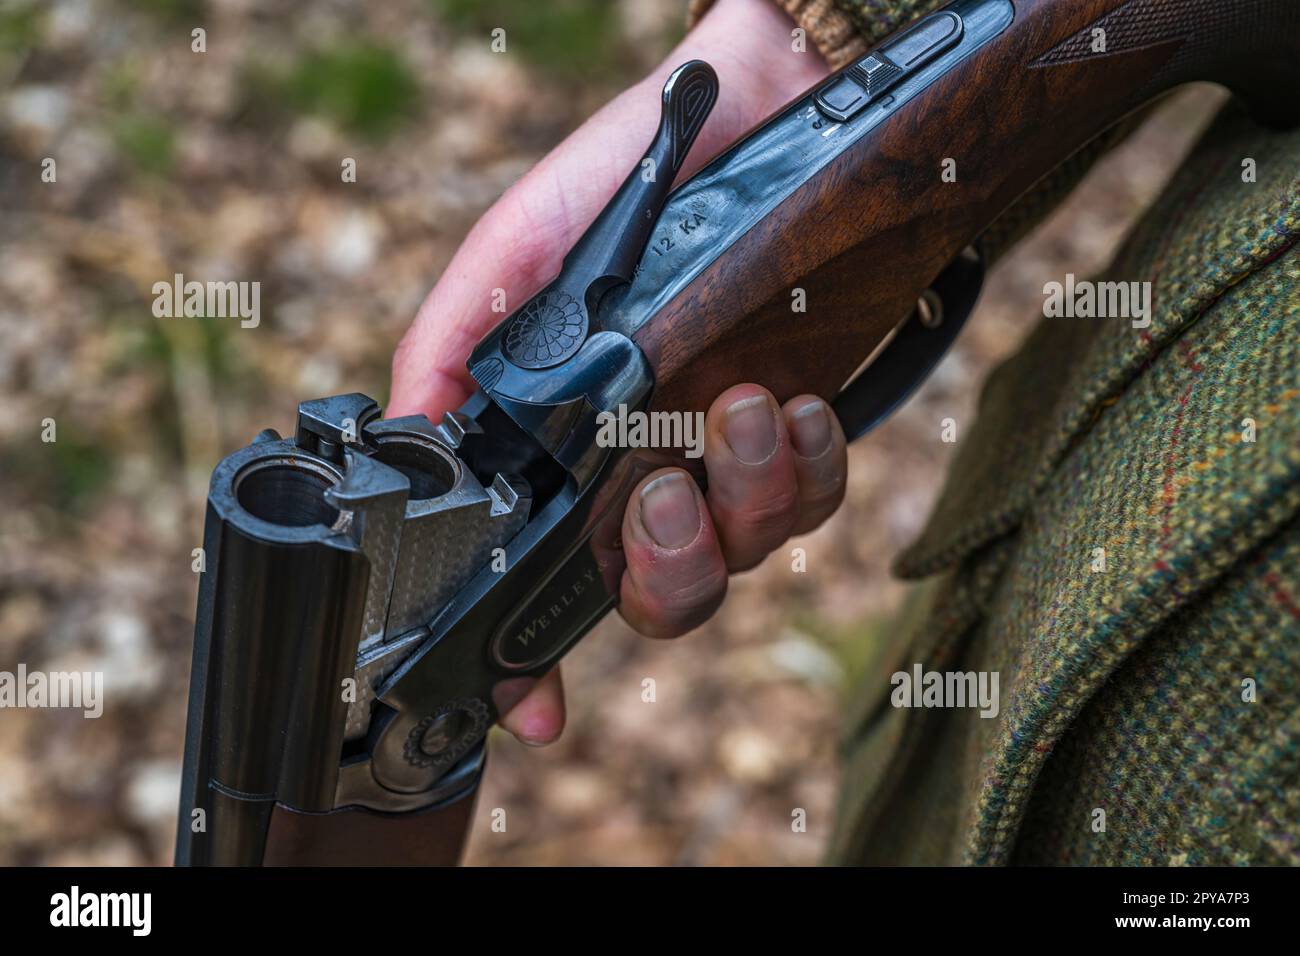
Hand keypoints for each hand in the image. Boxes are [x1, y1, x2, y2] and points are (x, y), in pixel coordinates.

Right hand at [389, 0, 844, 745]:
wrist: (743, 115)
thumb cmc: (618, 188)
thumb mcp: (511, 260)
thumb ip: (452, 349)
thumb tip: (406, 436)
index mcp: (571, 457)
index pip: (552, 586)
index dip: (541, 663)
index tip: (537, 711)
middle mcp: (649, 473)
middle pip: (666, 599)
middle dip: (668, 569)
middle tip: (660, 488)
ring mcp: (730, 459)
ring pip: (746, 554)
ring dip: (742, 498)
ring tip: (740, 406)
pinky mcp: (806, 429)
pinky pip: (818, 497)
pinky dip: (808, 463)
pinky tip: (792, 401)